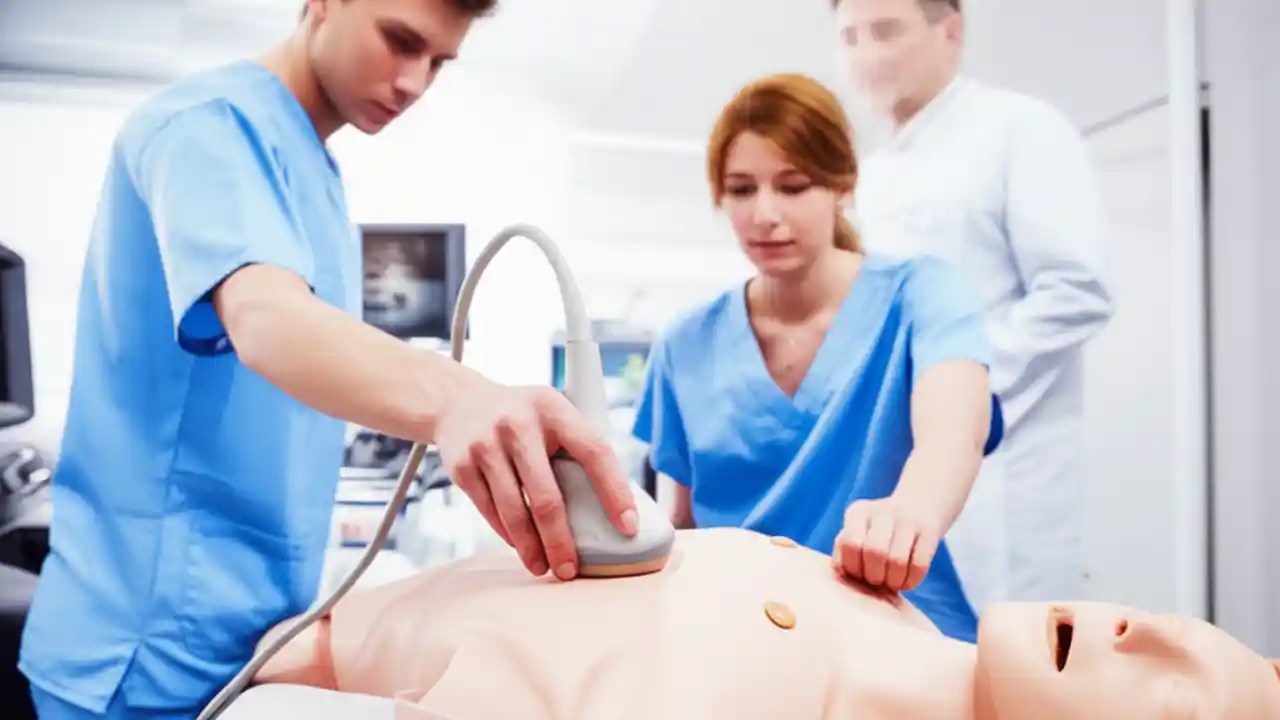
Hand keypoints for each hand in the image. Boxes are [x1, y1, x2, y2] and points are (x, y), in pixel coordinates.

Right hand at [433, 380, 637, 580]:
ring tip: (543, 567)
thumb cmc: (522, 417)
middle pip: (547, 496)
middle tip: (570, 569)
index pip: (594, 452)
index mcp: (553, 409)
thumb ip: (577, 446)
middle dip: (561, 540)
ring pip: (514, 511)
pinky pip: (490, 510)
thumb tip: (614, 504)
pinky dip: (507, 534)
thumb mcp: (552, 414)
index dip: (614, 492)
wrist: (457, 402)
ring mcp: (486, 445)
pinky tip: (520, 546)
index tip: (627, 526)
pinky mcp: (462, 466)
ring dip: (531, 547)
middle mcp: (518, 425)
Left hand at [832, 497, 939, 592]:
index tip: (859, 574)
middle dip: (874, 576)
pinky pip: (919, 565)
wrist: (919, 506)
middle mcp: (883, 510)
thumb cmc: (878, 532)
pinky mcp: (930, 531)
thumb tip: (839, 572)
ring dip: (893, 581)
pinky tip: (906, 581)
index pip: (850, 544)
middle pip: (875, 552)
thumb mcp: (857, 533)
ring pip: (897, 561)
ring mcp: (909, 519)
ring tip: (891, 582)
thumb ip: (844, 552)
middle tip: (876, 581)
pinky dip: (911, 581)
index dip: (853, 567)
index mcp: (859, 511)